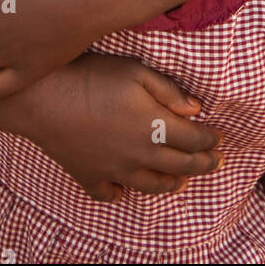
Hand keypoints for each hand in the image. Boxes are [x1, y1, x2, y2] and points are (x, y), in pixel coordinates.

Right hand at [0, 54, 223, 201]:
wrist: (44, 99)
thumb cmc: (91, 78)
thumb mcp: (135, 71)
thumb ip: (168, 90)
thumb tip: (197, 108)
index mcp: (153, 127)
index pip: (193, 140)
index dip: (210, 140)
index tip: (220, 137)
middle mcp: (139, 155)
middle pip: (179, 166)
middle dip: (202, 165)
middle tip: (215, 162)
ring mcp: (114, 169)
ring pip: (151, 186)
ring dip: (172, 184)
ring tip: (182, 181)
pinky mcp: (89, 175)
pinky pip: (109, 192)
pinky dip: (120, 193)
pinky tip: (123, 190)